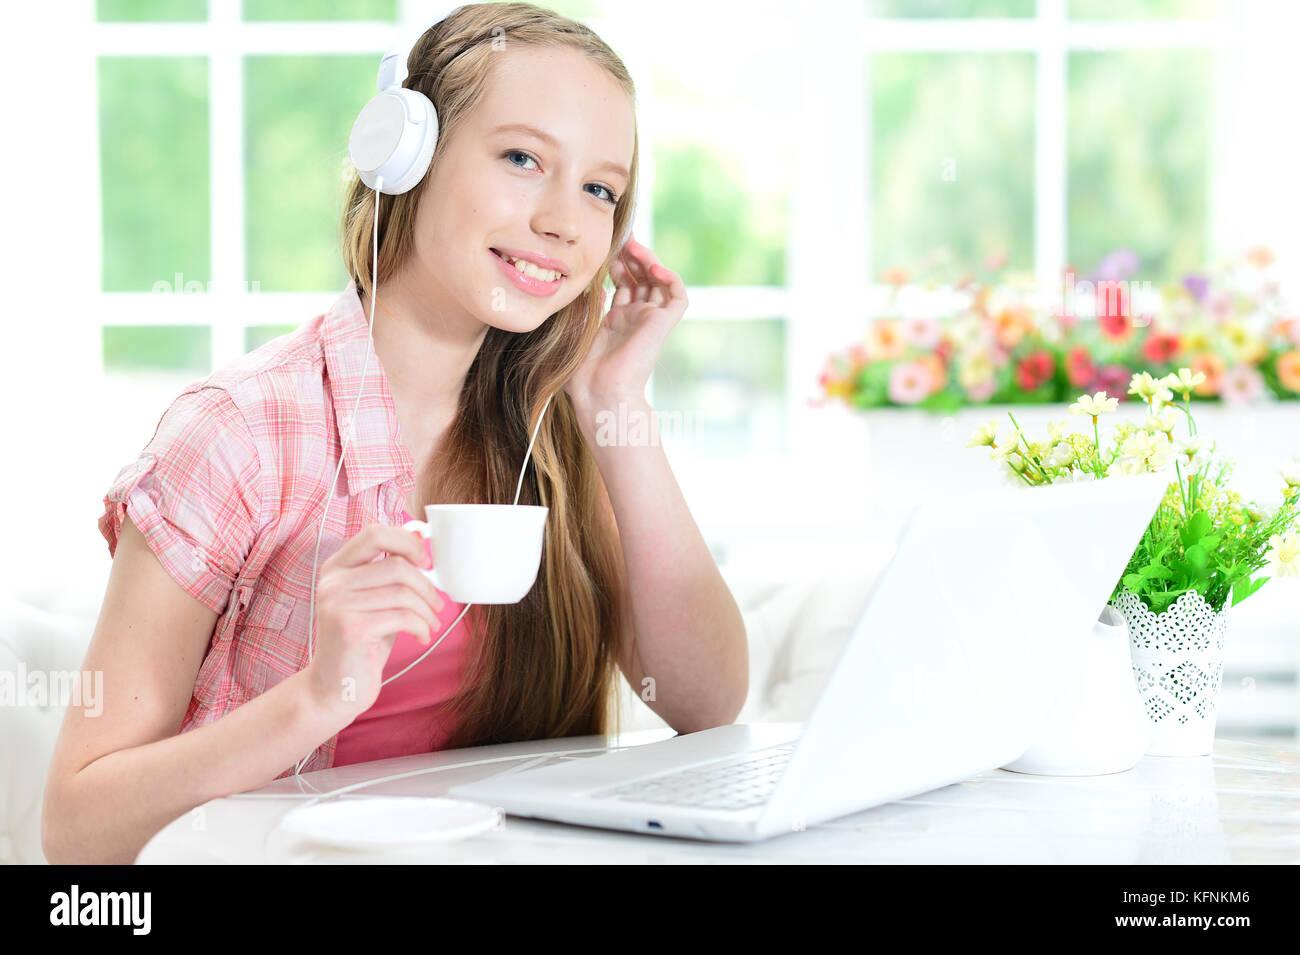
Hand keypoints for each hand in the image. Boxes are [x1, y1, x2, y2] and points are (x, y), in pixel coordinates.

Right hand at [303, 524, 446, 720]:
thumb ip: (392, 572)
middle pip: (397, 565)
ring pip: (403, 592)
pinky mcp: (351, 628)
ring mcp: (338, 604)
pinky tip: (421, 637)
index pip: (374, 533)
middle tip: (436, 604)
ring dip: (427, 610)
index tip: (425, 562)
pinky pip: (403, 617)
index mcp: (336, 568)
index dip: (407, 542)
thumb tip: (420, 536)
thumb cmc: (362, 643)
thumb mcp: (376, 601)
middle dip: (426, 585)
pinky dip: (421, 626)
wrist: (333, 689)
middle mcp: (332, 582)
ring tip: (430, 624)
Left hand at [564, 232, 687, 406]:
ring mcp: (650, 321)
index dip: (617, 262)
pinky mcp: (663, 324)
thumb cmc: (581, 373)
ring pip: (658, 281)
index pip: (622, 283)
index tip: (606, 244)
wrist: (599, 393)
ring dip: (647, 260)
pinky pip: (677, 295)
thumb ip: (583, 304)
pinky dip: (669, 277)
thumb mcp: (575, 329)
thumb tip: (590, 283)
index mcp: (615, 322)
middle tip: (620, 236)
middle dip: (631, 255)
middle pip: (640, 278)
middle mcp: (635, 319)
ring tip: (633, 246)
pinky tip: (652, 267)